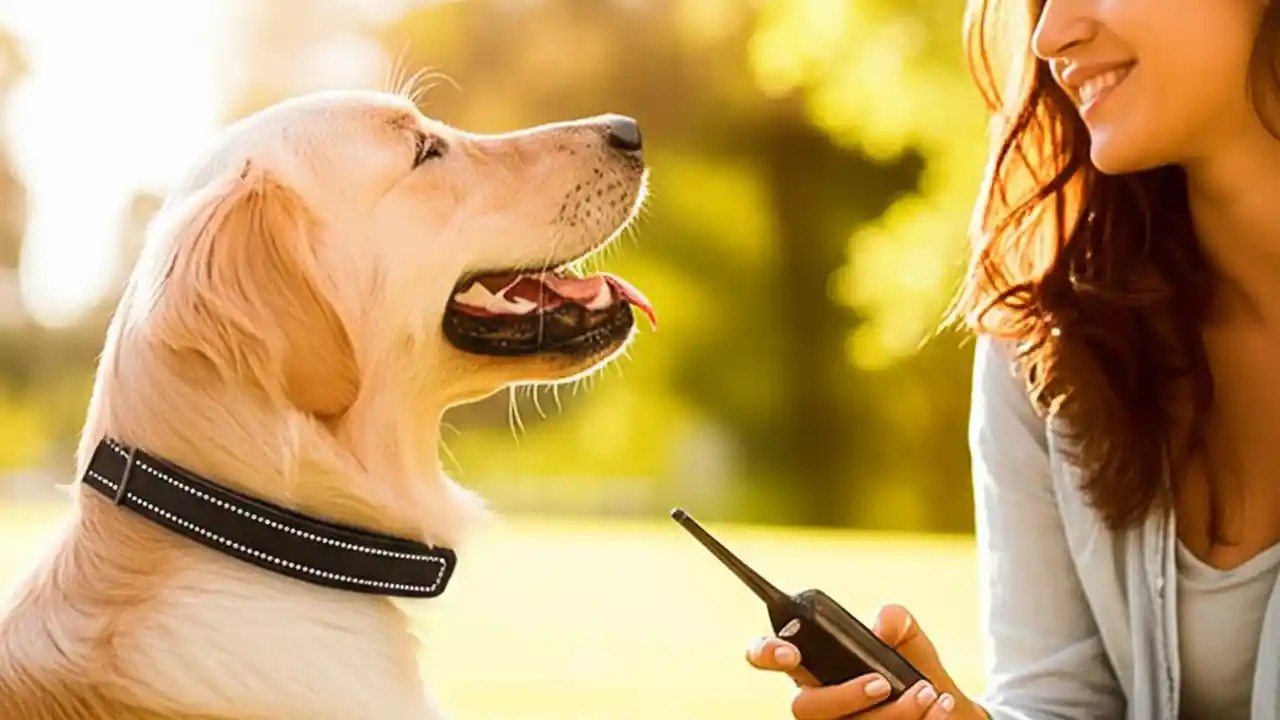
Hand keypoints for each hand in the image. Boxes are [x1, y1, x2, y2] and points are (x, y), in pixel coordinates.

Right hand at [745, 604, 986, 719]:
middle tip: (882, 682)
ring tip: (928, 692)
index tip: (789, 653)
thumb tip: (882, 625)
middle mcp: (819, 699)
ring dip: (893, 713)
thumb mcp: (909, 636)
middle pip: (805, 708)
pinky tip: (939, 707)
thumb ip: (896, 620)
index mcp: (814, 663)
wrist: (946, 707)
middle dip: (844, 696)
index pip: (770, 656)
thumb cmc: (913, 668)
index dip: (766, 653)